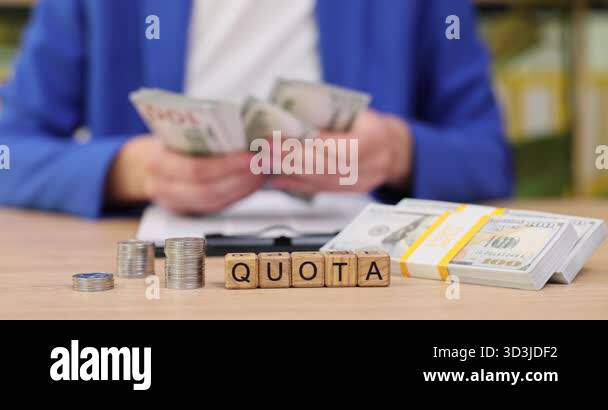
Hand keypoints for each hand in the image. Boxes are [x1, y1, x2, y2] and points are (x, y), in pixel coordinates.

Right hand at [106, 136, 266, 213]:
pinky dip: (240, 192)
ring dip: (244, 186)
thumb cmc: (168, 140)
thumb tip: (245, 129)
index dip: (226, 165)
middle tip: (262, 164)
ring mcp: (176, 203)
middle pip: (208, 190)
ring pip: (216, 201)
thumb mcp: (177, 129)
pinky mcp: (191, 210)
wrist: (150, 161)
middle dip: (240, 177)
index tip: (250, 155)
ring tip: (263, 170)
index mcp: (158, 162)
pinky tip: (254, 180)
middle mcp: (163, 187)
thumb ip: (202, 130)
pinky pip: (219, 206)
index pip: (195, 169)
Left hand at [270, 110, 412, 193]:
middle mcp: (369, 166)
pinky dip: (295, 184)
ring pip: (319, 181)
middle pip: (323, 167)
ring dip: (288, 172)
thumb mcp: (356, 112)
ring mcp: (359, 183)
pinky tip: (276, 178)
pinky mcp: (348, 192)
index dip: (304, 144)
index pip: (334, 146)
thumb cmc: (371, 126)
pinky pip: (319, 190)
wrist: (393, 150)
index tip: (278, 137)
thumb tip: (291, 116)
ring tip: (265, 162)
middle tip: (264, 150)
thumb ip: (329, 117)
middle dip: (290, 159)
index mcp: (373, 139)